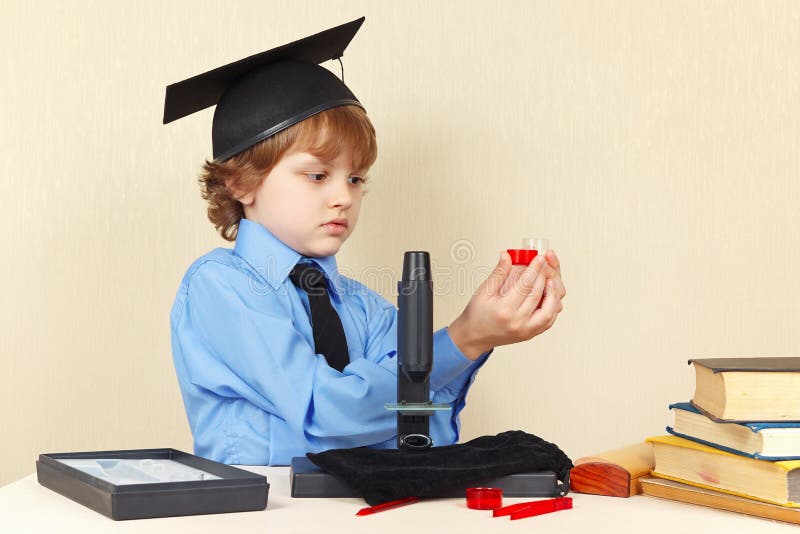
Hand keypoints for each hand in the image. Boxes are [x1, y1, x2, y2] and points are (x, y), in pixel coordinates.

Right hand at [448, 250, 565, 359]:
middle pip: (537, 295)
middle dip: (544, 276)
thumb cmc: (477, 315)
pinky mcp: (530, 334)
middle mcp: (517, 322)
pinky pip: (548, 321)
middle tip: (545, 264)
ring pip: (549, 311)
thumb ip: (498, 273)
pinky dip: (552, 307)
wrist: (474, 337)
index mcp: (504, 310)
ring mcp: (525, 331)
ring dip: (553, 293)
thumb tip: (507, 255)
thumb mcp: (483, 291)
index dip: (534, 268)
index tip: (539, 257)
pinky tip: (550, 296)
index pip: (525, 285)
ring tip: (550, 280)